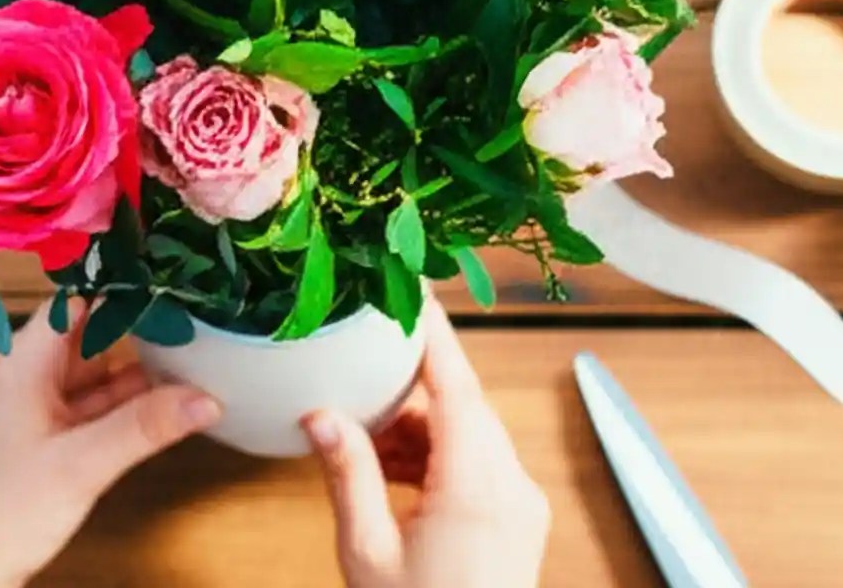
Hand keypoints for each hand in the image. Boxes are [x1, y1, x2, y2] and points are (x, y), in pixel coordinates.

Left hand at [0, 298, 221, 587]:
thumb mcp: (82, 466)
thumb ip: (145, 426)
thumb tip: (203, 397)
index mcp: (16, 365)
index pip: (73, 301)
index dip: (118, 287)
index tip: (164, 280)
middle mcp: (15, 376)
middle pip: (83, 335)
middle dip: (134, 330)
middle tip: (189, 320)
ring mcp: (22, 407)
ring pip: (84, 372)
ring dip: (128, 370)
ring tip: (183, 360)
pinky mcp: (31, 436)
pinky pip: (79, 404)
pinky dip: (114, 403)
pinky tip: (153, 405)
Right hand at [302, 298, 549, 587]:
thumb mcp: (367, 551)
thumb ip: (348, 473)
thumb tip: (321, 415)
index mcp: (478, 485)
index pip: (457, 384)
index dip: (434, 334)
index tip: (415, 291)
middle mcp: (512, 486)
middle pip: (463, 407)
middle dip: (411, 388)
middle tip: (361, 372)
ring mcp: (521, 505)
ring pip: (469, 435)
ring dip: (419, 427)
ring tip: (365, 435)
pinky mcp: (517, 522)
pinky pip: (477, 465)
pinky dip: (435, 457)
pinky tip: (392, 469)